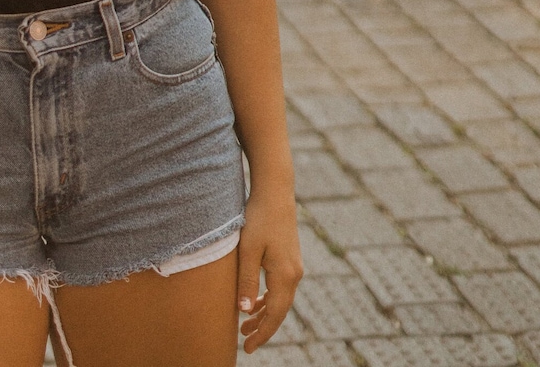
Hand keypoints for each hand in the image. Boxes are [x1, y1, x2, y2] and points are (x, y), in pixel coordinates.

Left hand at [236, 185, 302, 352]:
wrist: (275, 191)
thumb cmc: (258, 218)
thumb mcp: (247, 250)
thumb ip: (246, 281)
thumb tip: (245, 312)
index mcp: (285, 276)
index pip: (274, 315)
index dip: (262, 334)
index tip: (247, 348)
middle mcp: (294, 274)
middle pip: (280, 310)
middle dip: (263, 328)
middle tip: (244, 342)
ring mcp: (294, 265)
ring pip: (280, 299)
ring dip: (264, 313)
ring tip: (245, 325)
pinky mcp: (289, 257)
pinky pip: (280, 287)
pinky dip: (268, 298)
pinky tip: (256, 301)